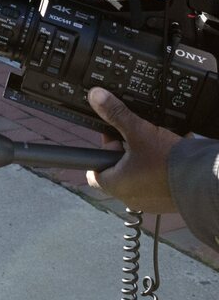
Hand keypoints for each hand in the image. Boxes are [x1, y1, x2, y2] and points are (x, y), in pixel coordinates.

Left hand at [86, 87, 179, 213]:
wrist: (204, 178)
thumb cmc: (170, 162)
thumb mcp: (139, 131)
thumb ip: (116, 114)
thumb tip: (97, 97)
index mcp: (115, 185)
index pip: (94, 173)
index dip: (100, 154)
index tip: (112, 140)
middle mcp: (129, 197)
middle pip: (116, 172)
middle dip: (122, 154)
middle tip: (133, 139)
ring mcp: (148, 202)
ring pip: (135, 178)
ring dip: (139, 162)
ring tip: (151, 147)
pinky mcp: (164, 202)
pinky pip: (153, 184)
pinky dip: (155, 172)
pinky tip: (164, 159)